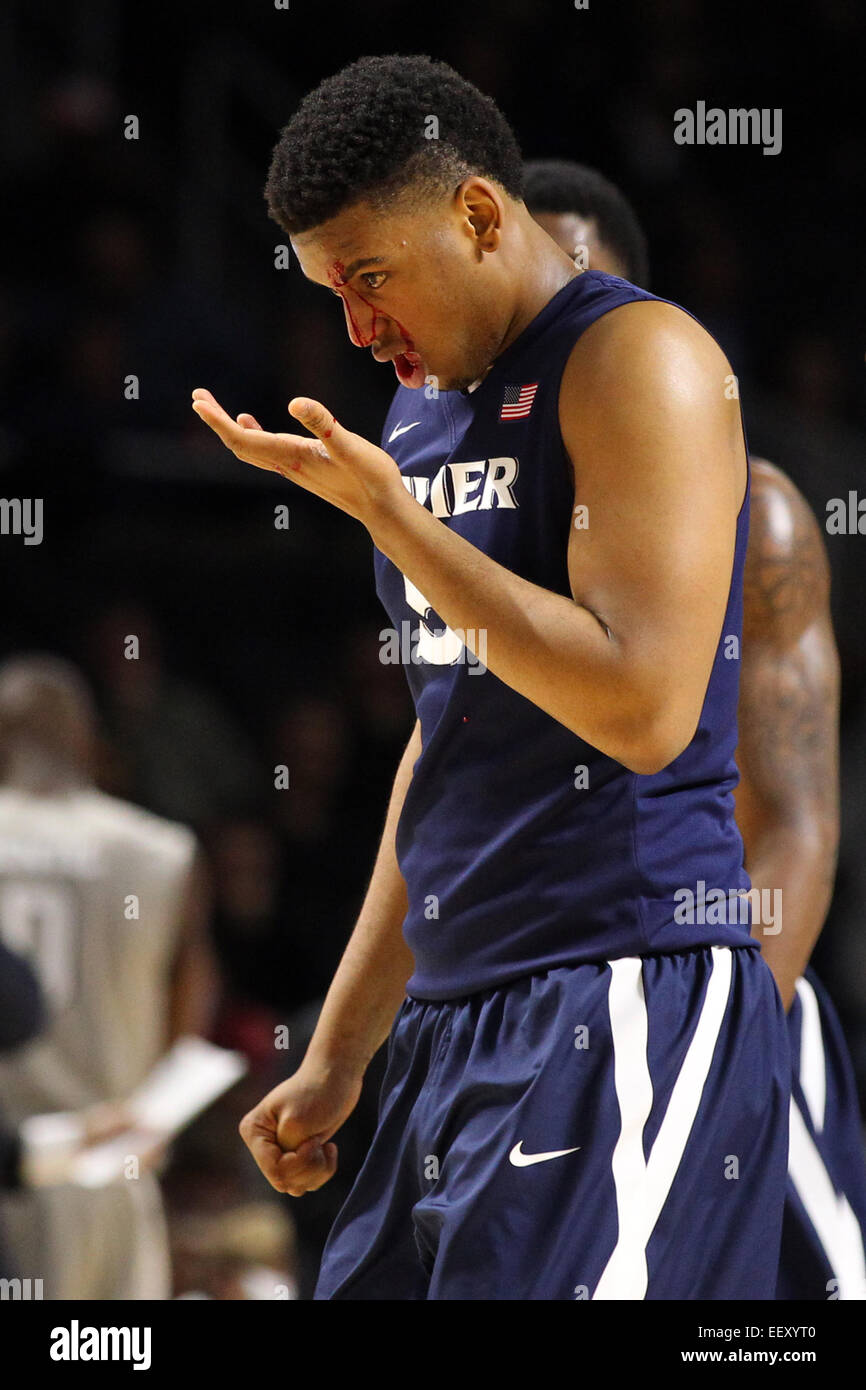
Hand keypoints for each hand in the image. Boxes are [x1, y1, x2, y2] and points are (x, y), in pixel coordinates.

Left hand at [191, 388, 406, 527]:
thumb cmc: (371, 479)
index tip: (198, 403)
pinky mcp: (303, 469)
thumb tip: (295, 402)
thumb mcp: (351, 445)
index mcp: (293, 456)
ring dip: (230, 429)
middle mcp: (287, 465)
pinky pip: (265, 452)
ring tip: (212, 407)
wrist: (383, 510)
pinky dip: (251, 436)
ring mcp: (293, 469)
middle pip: (240, 446)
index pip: (244, 441)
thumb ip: (324, 423)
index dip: (219, 422)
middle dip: (217, 422)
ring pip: (250, 449)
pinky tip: (249, 423)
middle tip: (198, 397)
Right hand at [238, 1059, 363, 1196]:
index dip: (298, 1163)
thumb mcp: (297, 1125)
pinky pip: (309, 1181)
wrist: (338, 1075)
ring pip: (297, 1185)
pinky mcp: (299, 1155)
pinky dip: (324, 1169)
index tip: (313, 1140)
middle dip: (309, 1167)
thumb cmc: (318, 1092)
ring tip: (326, 1146)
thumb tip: (285, 1182)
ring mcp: (281, 1150)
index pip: (274, 1169)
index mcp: (254, 1131)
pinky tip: (329, 1148)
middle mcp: (263, 1144)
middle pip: (285, 1181)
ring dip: (318, 1170)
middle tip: (319, 1142)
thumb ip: (286, 1157)